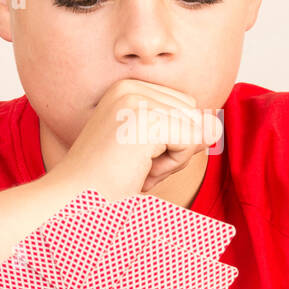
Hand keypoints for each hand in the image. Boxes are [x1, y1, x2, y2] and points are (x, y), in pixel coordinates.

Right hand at [50, 78, 222, 198]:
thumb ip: (179, 133)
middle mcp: (130, 86)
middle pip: (192, 114)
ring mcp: (137, 100)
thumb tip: (214, 125)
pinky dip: (172, 165)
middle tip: (134, 165)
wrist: (74, 202)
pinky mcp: (146, 120)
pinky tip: (139, 170)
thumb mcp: (146, 150)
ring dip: (173, 158)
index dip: (169, 140)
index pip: (183, 107)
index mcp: (126, 87)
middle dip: (174, 148)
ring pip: (195, 128)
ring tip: (134, 167)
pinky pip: (192, 141)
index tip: (133, 156)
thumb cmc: (107, 183)